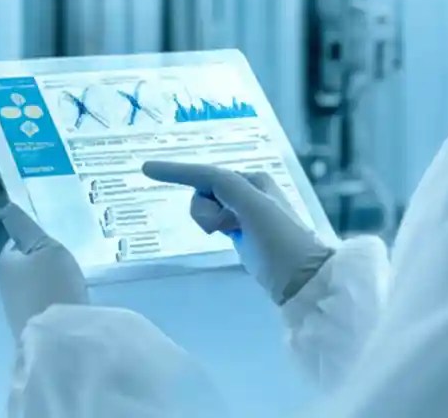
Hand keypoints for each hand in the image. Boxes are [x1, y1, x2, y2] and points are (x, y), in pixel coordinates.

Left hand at [0, 204, 88, 340]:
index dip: (40, 236)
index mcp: (5, 261)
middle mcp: (5, 283)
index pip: (19, 239)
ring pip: (37, 282)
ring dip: (53, 279)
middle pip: (28, 262)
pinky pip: (45, 301)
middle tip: (72, 255)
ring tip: (76, 276)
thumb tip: (7, 207)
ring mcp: (16, 306)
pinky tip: (72, 297)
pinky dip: (56, 296)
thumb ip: (26, 227)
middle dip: (46, 258)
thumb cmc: (53, 285)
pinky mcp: (31, 324)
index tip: (62, 238)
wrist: (58, 338)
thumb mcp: (46, 247)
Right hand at [142, 162, 334, 304]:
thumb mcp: (252, 205)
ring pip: (205, 208)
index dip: (176, 170)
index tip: (146, 168)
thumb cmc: (279, 239)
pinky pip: (213, 221)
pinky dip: (211, 225)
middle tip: (225, 227)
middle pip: (203, 191)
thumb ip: (224, 185)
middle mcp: (248, 191)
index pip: (206, 172)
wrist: (301, 278)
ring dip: (208, 220)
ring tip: (230, 235)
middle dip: (204, 209)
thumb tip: (196, 177)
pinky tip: (225, 236)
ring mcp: (243, 214)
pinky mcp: (240, 234)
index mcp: (252, 179)